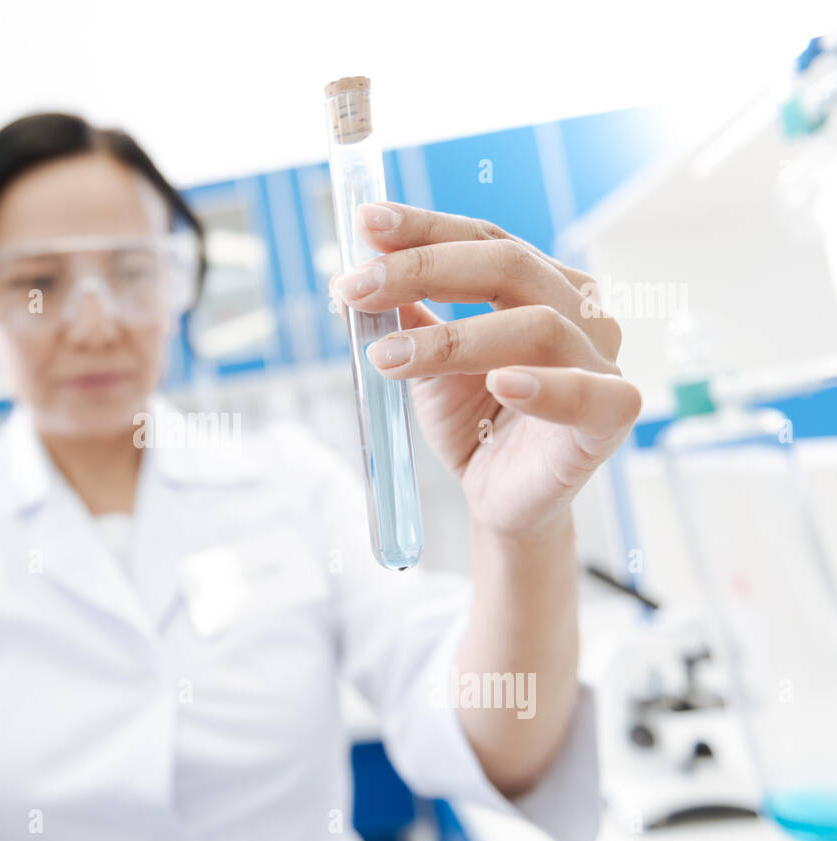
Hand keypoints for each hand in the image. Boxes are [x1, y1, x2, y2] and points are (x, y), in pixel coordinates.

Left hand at [330, 202, 640, 536]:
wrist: (499, 499)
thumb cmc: (473, 423)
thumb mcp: (425, 362)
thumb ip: (403, 317)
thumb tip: (349, 276)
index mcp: (541, 284)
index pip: (484, 238)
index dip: (424, 228)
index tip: (366, 221)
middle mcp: (579, 312)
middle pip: (508, 265)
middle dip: (423, 270)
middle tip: (357, 288)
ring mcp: (601, 362)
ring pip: (537, 326)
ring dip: (453, 338)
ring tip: (387, 357)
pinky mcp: (610, 419)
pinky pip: (588, 396)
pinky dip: (546, 387)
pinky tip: (501, 384)